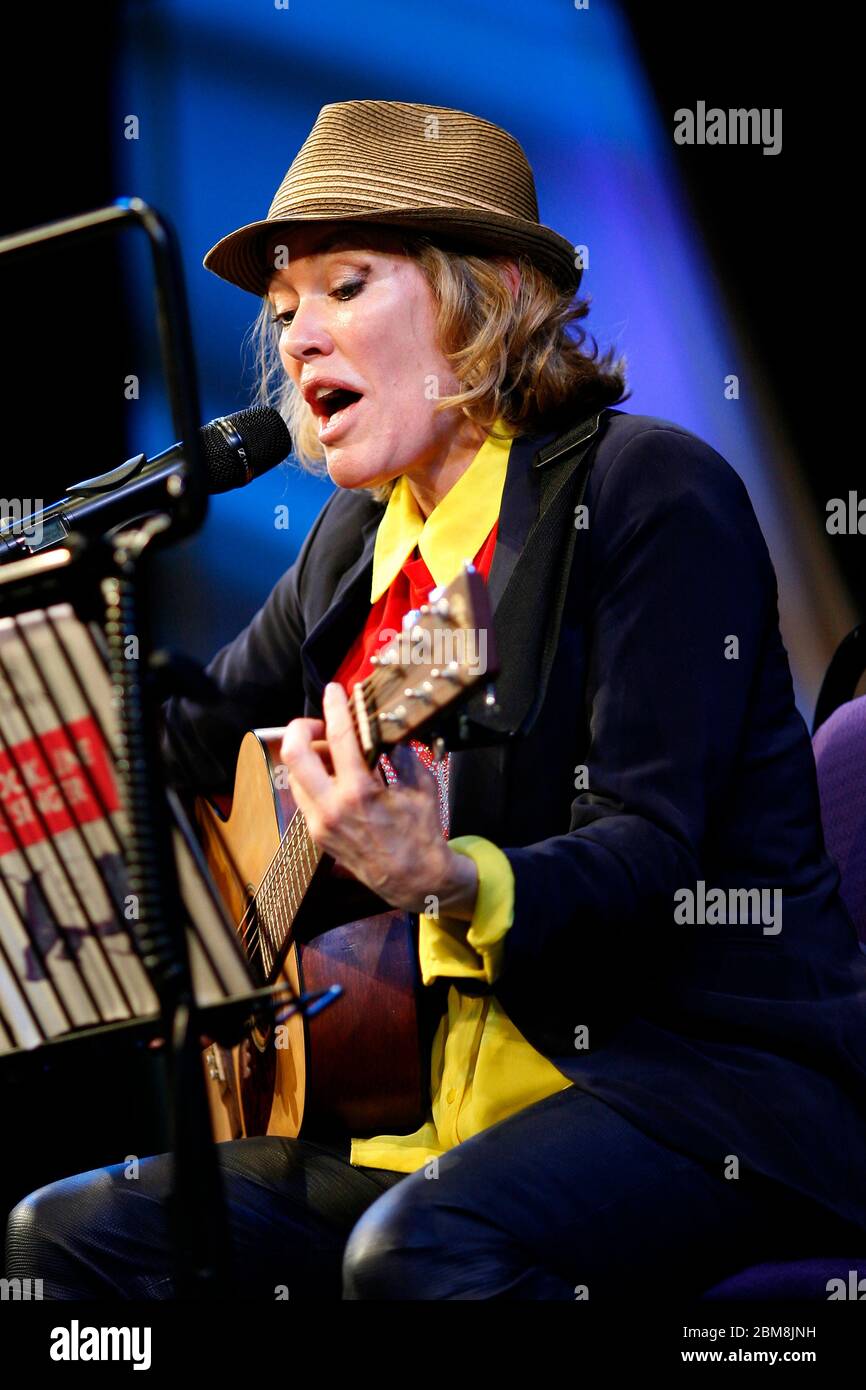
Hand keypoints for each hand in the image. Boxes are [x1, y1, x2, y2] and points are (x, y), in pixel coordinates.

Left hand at [279, 682, 477, 917]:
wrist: (412, 880)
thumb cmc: (420, 833)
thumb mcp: (421, 787)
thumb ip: (402, 755)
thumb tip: (388, 729)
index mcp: (359, 792)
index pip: (337, 737)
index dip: (333, 707)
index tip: (334, 690)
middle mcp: (331, 807)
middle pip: (294, 753)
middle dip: (302, 727)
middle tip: (320, 723)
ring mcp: (319, 822)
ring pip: (293, 774)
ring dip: (307, 755)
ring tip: (331, 751)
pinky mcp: (316, 834)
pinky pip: (303, 794)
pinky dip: (312, 777)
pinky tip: (333, 774)